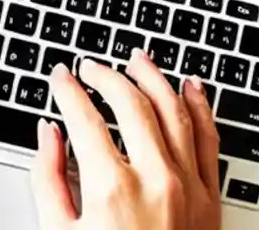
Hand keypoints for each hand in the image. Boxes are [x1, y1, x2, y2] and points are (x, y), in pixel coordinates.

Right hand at [31, 51, 221, 229]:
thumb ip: (48, 180)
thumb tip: (47, 134)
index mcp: (111, 190)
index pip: (85, 118)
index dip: (69, 89)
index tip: (61, 77)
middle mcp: (154, 181)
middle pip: (131, 104)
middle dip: (107, 76)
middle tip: (92, 67)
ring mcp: (188, 187)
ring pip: (174, 111)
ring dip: (154, 78)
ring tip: (138, 59)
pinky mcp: (211, 199)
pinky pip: (209, 138)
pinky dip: (199, 106)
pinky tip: (189, 87)